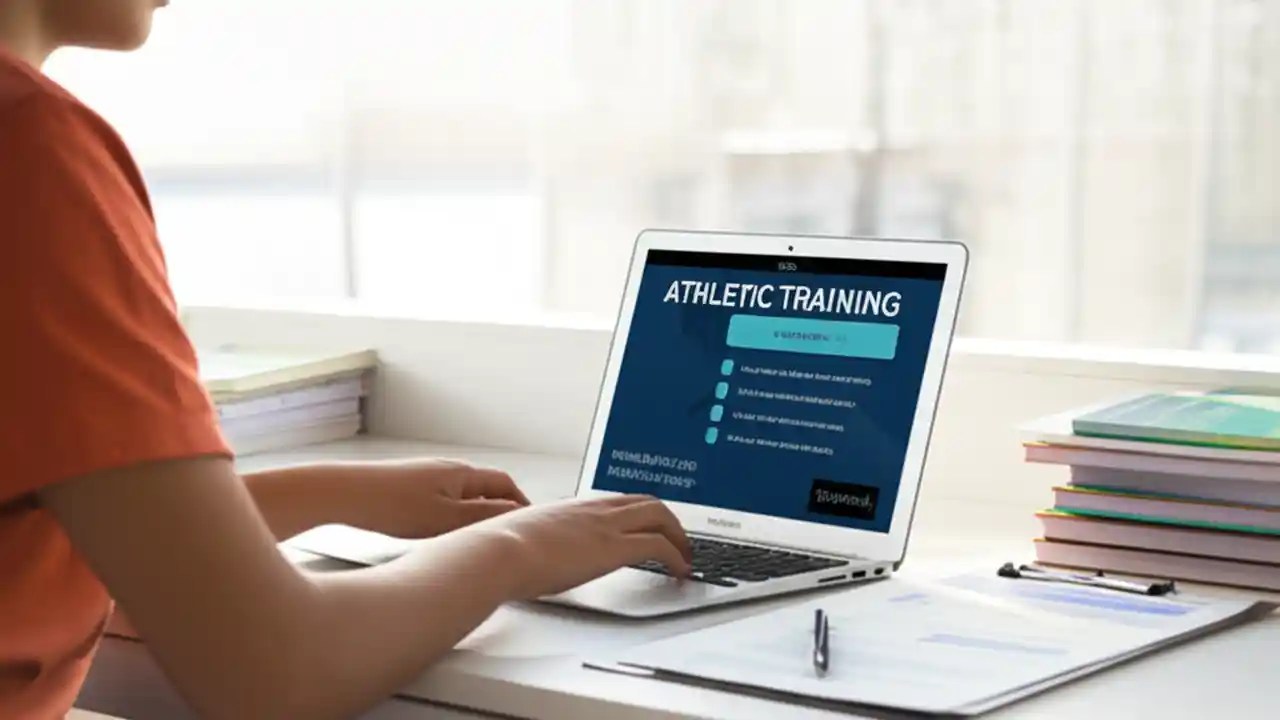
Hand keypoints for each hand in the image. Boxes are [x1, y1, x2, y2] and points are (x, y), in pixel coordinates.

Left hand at [332, 459, 529, 538]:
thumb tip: (518, 514)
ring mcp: (426, 476)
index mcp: (463, 474)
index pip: (505, 484)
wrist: (346, 494)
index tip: (530, 524)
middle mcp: (447, 469)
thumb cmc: (394, 506)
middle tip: (507, 535)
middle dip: (499, 510)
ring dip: (474, 514)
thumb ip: (485, 516)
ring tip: (477, 539)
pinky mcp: (408, 486)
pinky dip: (452, 516)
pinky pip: (442, 500)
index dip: (521, 504)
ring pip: (462, 496)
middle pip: (485, 488)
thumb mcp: (447, 519)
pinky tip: (441, 535)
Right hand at [466, 494, 692, 599]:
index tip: (645, 527)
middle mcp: (593, 509)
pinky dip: (676, 557)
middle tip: (678, 539)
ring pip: (659, 515)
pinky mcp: (612, 547)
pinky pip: (658, 546)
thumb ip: (535, 543)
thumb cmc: (499, 551)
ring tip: (685, 556)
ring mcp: (604, 525)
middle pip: (645, 501)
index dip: (637, 513)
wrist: (497, 553)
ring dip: (678, 536)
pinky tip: (679, 571)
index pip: (617, 501)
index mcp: (573, 507)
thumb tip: (528, 558)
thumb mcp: (523, 540)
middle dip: (668, 519)